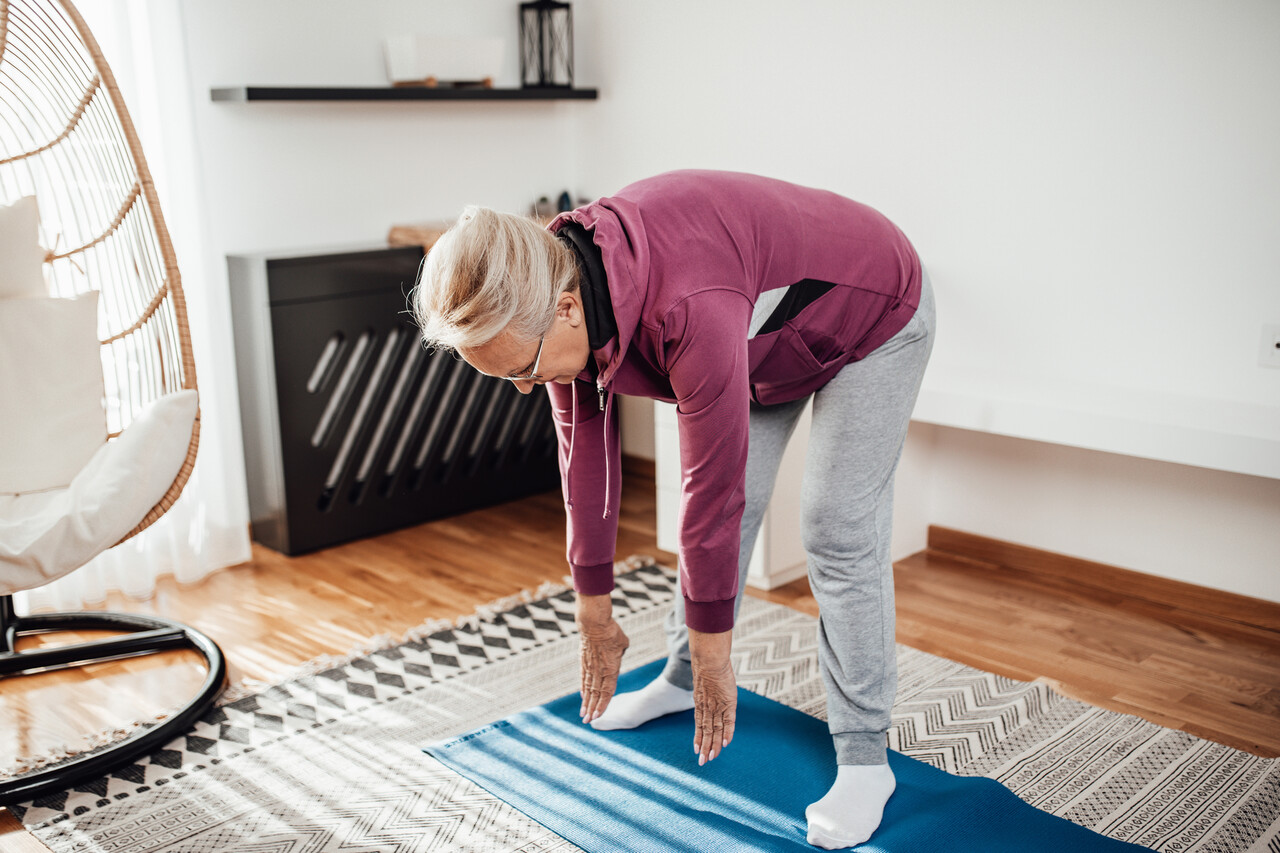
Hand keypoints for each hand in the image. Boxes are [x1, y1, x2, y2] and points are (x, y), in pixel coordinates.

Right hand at [577, 593, 629, 722]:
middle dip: (592, 709)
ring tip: (583, 714)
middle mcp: (599, 672)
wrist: (594, 624)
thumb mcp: (623, 644)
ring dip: (585, 702)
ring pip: (588, 689)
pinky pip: (583, 678)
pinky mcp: (583, 661)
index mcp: (611, 670)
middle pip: (596, 695)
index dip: (603, 706)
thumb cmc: (612, 632)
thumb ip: (620, 654)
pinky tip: (582, 695)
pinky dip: (583, 688)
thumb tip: (618, 655)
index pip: (607, 692)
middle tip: (588, 722)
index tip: (598, 716)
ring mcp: (589, 668)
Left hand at [690, 628, 735, 765]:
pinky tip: (726, 744)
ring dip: (714, 745)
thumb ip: (704, 692)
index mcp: (700, 704)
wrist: (710, 660)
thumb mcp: (703, 682)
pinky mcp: (728, 704)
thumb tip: (703, 691)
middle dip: (704, 748)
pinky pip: (728, 722)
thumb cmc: (708, 667)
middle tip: (703, 762)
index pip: (699, 725)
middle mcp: (707, 708)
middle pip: (706, 732)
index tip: (697, 750)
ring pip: (715, 730)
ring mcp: (717, 707)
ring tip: (712, 758)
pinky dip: (727, 733)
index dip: (698, 738)